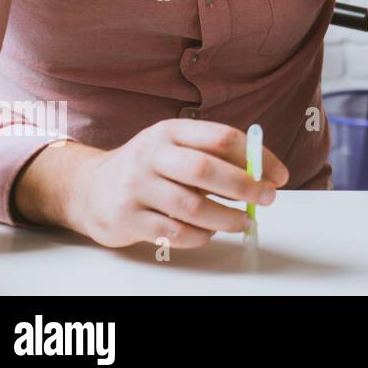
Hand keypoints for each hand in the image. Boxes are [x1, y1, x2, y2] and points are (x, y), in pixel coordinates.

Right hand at [70, 120, 288, 248]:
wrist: (88, 188)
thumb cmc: (149, 168)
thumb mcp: (176, 149)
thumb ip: (216, 158)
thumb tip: (265, 176)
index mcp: (170, 131)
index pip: (221, 138)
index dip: (257, 157)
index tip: (278, 175)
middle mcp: (150, 155)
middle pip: (204, 169)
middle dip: (244, 186)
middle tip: (268, 198)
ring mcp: (135, 187)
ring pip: (191, 206)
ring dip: (226, 218)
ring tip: (245, 222)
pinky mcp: (126, 218)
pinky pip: (173, 232)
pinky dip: (200, 235)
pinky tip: (210, 233)